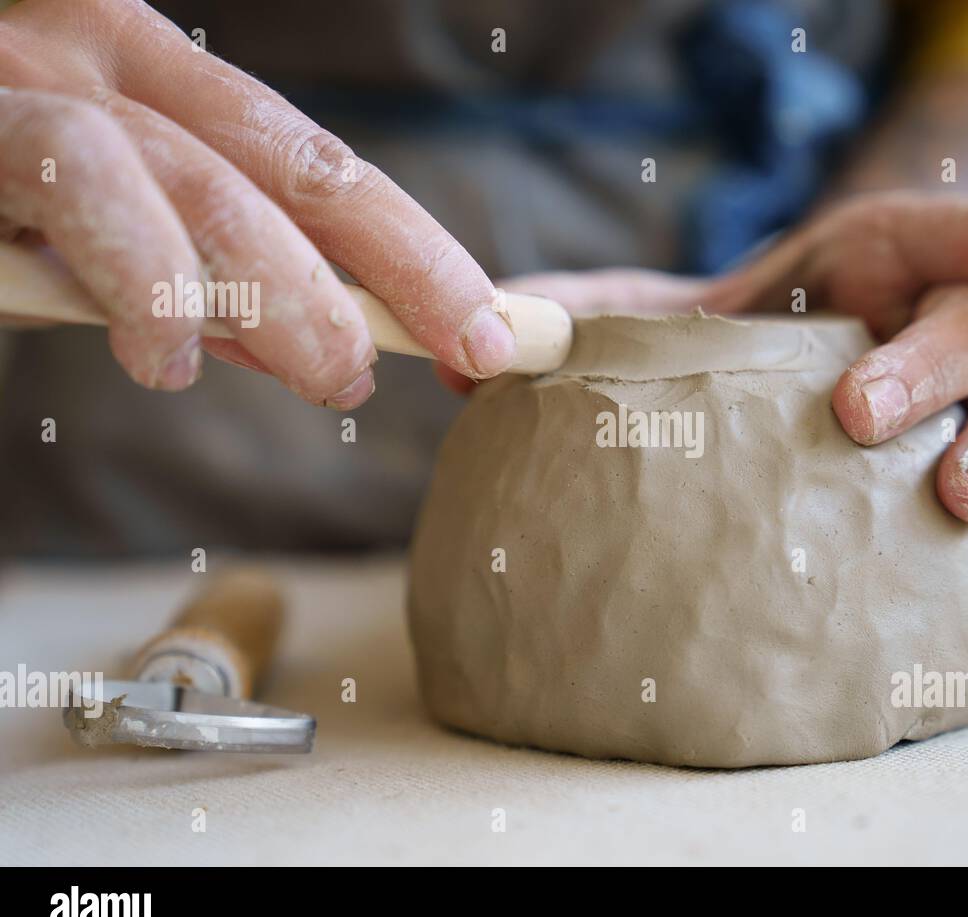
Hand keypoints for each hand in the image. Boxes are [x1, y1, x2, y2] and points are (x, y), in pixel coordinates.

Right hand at [0, 0, 513, 407]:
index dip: (415, 249)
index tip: (490, 329)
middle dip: (407, 263)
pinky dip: (145, 275)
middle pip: (300, 160)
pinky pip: (82, 181)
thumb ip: (193, 276)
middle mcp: (108, 57)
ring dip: (290, 290)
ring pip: (208, 176)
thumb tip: (303, 349)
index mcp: (153, 80)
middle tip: (476, 350)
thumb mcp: (90, 226)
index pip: (315, 165)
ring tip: (340, 377)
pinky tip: (169, 356)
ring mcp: (36, 71)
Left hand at [497, 192, 967, 560]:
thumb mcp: (654, 316)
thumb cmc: (724, 335)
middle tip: (858, 415)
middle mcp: (939, 330)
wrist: (763, 369)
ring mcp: (966, 410)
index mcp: (874, 264)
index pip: (967, 236)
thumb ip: (575, 320)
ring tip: (957, 502)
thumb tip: (475, 348)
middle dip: (933, 369)